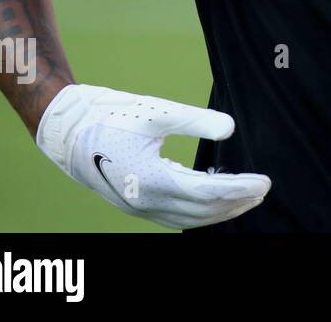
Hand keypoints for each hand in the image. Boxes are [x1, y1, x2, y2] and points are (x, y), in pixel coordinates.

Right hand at [35, 83, 270, 229]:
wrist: (65, 130)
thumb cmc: (109, 115)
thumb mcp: (156, 111)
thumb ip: (195, 120)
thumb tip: (231, 128)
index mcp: (151, 180)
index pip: (208, 193)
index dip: (240, 189)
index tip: (265, 182)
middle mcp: (145, 202)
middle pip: (202, 212)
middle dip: (236, 203)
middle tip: (263, 190)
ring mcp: (138, 207)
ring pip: (189, 219)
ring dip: (220, 211)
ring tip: (246, 197)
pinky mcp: (134, 204)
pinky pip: (174, 216)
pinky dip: (200, 212)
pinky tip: (213, 196)